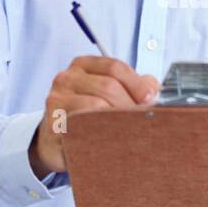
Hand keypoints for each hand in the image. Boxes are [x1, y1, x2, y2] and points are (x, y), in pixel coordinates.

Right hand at [30, 56, 159, 174]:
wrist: (56, 141)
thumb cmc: (89, 114)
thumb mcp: (110, 94)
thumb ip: (134, 86)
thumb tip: (155, 89)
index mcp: (83, 65)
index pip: (115, 67)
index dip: (137, 83)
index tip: (150, 99)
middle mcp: (66, 78)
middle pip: (108, 86)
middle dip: (130, 104)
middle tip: (143, 120)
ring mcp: (56, 100)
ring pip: (97, 106)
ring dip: (119, 120)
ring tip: (130, 130)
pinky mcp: (52, 123)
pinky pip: (83, 126)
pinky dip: (101, 132)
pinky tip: (111, 139)